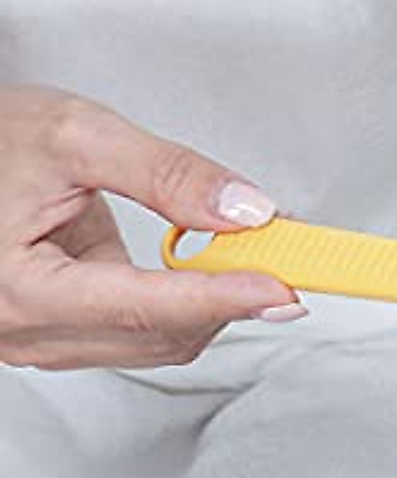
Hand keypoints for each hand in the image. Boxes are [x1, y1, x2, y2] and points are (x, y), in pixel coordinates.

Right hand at [0, 85, 302, 371]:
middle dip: (231, 298)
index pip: (151, 307)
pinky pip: (135, 332)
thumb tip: (243, 211)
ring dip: (211, 303)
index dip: (229, 295)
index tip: (285, 283)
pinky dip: (182, 303)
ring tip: (253, 254)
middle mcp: (21, 330)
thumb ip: (168, 174)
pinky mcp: (52, 331)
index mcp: (17, 289)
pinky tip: (204, 266)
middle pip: (163, 336)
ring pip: (155, 342)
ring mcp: (36, 338)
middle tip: (288, 258)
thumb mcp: (77, 135)